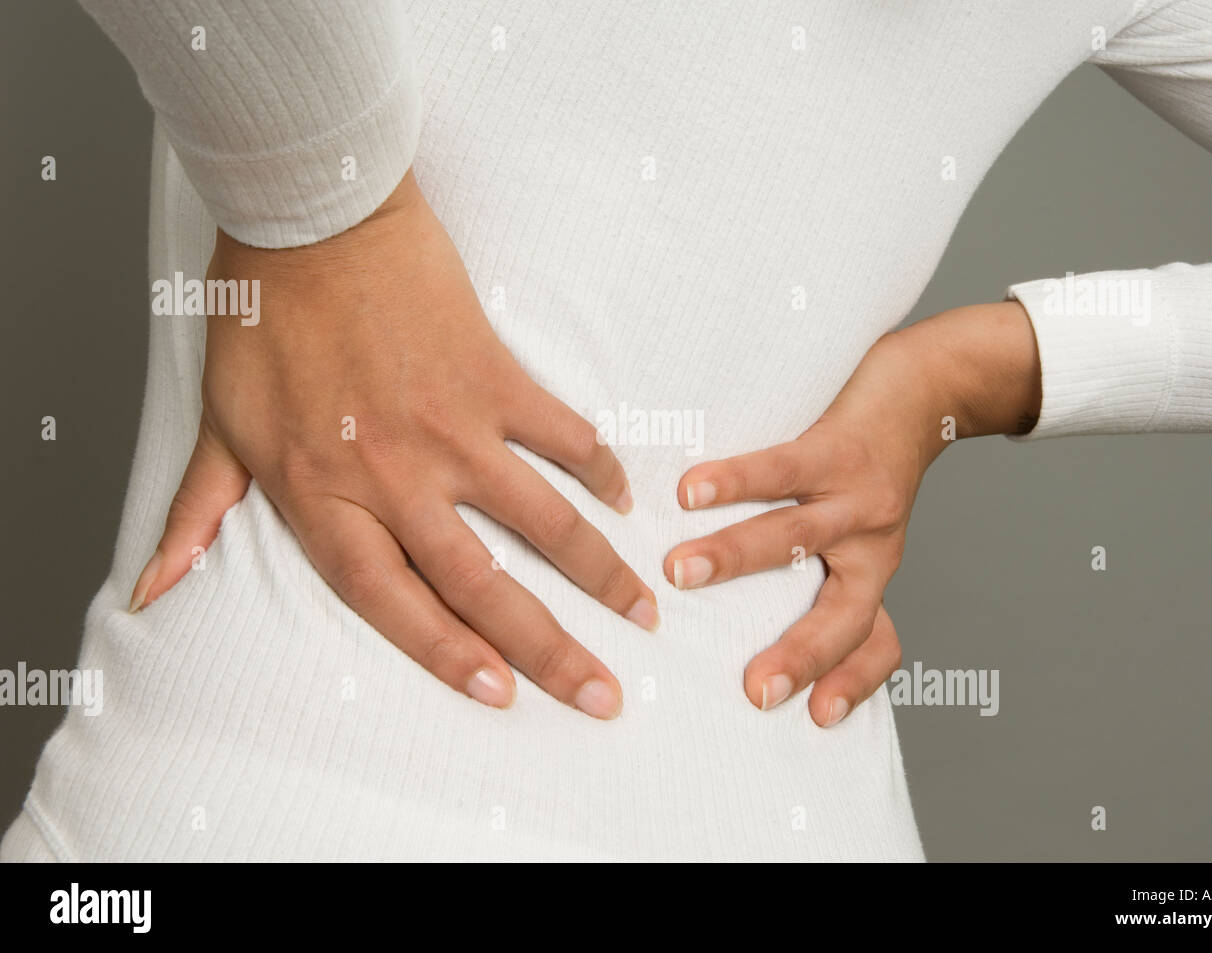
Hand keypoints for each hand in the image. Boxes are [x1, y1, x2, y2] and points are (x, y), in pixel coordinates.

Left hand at [130, 170, 658, 718]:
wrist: (312, 217)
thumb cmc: (259, 320)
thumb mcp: (218, 425)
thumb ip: (197, 513)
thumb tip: (153, 591)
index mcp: (326, 495)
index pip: (394, 601)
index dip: (449, 655)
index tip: (502, 696)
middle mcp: (397, 476)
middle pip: (483, 584)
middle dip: (549, 650)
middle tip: (603, 696)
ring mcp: (454, 428)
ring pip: (542, 520)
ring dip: (599, 572)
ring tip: (643, 611)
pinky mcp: (494, 378)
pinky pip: (561, 435)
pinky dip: (598, 468)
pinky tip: (624, 501)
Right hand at [664, 302, 1040, 725]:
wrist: (925, 386)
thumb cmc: (869, 464)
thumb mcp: (858, 529)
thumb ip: (816, 571)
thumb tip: (732, 614)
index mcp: (874, 572)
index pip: (880, 642)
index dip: (855, 681)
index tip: (817, 718)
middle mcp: (873, 545)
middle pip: (842, 612)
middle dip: (799, 653)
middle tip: (753, 690)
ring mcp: (857, 498)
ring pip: (796, 537)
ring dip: (735, 556)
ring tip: (678, 571)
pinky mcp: (838, 448)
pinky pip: (781, 470)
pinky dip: (734, 481)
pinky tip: (692, 490)